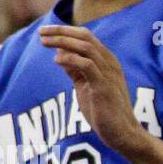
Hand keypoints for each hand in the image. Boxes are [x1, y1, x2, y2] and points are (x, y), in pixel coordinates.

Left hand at [38, 25, 149, 155]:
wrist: (121, 133)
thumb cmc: (103, 109)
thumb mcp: (85, 84)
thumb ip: (75, 68)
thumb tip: (59, 52)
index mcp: (106, 60)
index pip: (86, 36)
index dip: (64, 30)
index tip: (44, 31)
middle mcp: (109, 63)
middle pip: (85, 37)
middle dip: (61, 31)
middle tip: (41, 32)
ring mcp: (109, 73)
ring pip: (86, 47)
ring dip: (62, 41)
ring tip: (44, 42)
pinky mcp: (104, 86)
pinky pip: (88, 65)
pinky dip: (70, 59)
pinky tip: (56, 60)